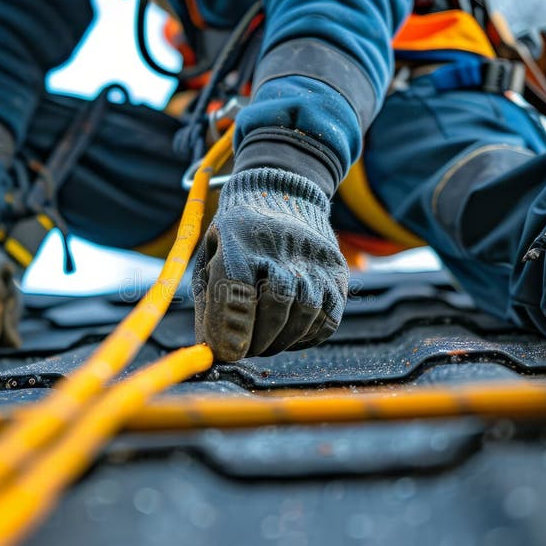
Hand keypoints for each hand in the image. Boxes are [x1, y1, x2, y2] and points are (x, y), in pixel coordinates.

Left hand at [193, 167, 347, 360]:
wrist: (281, 193)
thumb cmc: (236, 236)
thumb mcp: (211, 255)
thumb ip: (209, 301)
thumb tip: (213, 351)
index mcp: (239, 237)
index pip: (237, 287)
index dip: (231, 326)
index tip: (226, 353)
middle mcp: (281, 244)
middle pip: (276, 304)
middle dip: (257, 340)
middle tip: (244, 350)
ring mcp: (314, 257)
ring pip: (304, 313)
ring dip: (281, 341)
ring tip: (264, 344)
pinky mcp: (336, 271)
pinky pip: (327, 318)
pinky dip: (306, 337)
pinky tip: (289, 335)